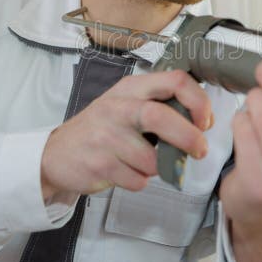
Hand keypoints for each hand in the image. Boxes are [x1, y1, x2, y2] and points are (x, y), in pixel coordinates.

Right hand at [40, 70, 212, 201]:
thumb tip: (203, 119)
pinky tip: (127, 172)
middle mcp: (118, 108)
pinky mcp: (99, 164)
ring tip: (145, 162)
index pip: (176, 80)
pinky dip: (140, 181)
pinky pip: (137, 180)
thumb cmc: (101, 128)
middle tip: (199, 150)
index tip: (205, 121)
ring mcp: (105, 136)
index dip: (199, 102)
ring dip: (158, 167)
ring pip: (151, 158)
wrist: (56, 154)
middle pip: (161, 116)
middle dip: (188, 137)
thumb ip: (162, 105)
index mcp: (132, 88)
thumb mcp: (128, 103)